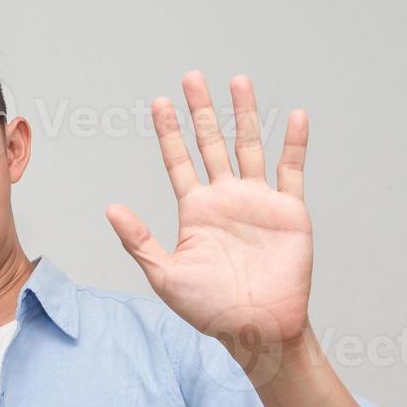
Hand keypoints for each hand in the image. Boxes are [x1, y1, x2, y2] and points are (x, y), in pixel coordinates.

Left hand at [106, 72, 312, 376]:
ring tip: (238, 81)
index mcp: (196, 212)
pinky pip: (292, 171)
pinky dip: (295, 144)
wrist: (256, 328)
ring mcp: (258, 202)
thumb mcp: (165, 275)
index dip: (169, 134)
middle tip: (192, 78)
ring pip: (250, 147)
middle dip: (202, 112)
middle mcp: (225, 200)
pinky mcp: (289, 211)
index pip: (179, 163)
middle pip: (212, 144)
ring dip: (245, 115)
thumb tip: (110, 209)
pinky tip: (296, 116)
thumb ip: (139, 240)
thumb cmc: (209, 310)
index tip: (159, 103)